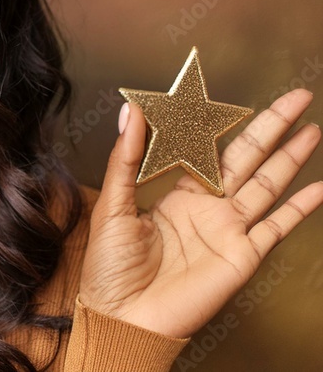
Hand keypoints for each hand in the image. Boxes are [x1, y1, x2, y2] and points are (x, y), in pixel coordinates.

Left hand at [78, 88, 322, 337]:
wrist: (123, 316)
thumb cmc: (109, 268)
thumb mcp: (113, 204)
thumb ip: (127, 158)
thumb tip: (132, 110)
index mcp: (175, 194)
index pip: (204, 149)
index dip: (217, 124)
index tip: (228, 95)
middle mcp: (207, 207)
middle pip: (245, 158)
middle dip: (271, 127)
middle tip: (295, 97)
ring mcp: (228, 230)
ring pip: (267, 183)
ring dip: (290, 156)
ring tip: (311, 128)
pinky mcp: (243, 254)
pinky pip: (278, 226)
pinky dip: (301, 207)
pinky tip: (321, 187)